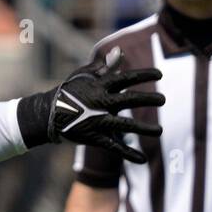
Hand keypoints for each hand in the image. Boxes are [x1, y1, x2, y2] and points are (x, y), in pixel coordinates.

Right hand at [18, 47, 164, 159]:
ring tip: (160, 131)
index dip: (143, 75)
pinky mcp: (94, 137)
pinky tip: (143, 159)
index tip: (160, 74)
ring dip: (143, 128)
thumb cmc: (71, 90)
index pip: (126, 78)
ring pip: (124, 125)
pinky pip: (114, 146)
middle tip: (163, 100)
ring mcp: (98, 120)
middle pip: (129, 99)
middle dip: (147, 99)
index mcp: (100, 85)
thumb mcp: (85, 75)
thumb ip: (105, 66)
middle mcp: (101, 102)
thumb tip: (121, 51)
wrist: (49, 113)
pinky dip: (128, 153)